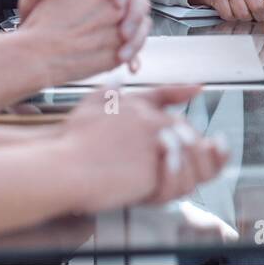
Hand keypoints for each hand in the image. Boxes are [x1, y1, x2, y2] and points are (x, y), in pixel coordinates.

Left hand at [18, 0, 151, 68]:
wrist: (36, 48)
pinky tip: (130, 65)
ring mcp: (116, 12)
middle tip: (123, 32)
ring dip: (138, 35)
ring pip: (141, 16)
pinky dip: (135, 52)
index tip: (116, 3)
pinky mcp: (119, 32)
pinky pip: (136, 38)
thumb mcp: (32, 0)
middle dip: (134, 12)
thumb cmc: (34, 20)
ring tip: (124, 54)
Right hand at [60, 86, 227, 211]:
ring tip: (170, 171)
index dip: (183, 91)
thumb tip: (117, 79)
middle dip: (183, 137)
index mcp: (138, 106)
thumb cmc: (72, 141)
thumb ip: (107, 91)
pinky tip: (161, 184)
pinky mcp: (159, 169)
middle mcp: (153, 121)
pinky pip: (178, 174)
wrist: (66, 168)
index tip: (197, 89)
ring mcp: (159, 144)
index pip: (167, 96)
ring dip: (183, 160)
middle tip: (173, 152)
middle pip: (181, 126)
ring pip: (185, 151)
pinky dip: (173, 179)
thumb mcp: (89, 106)